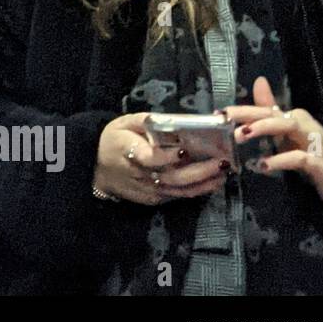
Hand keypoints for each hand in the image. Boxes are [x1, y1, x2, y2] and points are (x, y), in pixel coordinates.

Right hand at [93, 113, 228, 205]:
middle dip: (199, 171)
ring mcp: (148, 191)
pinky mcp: (154, 200)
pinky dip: (198, 190)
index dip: (167, 156)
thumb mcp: (125, 123)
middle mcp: (140, 175)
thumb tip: (176, 121)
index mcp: (127, 152)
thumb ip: (148, 122)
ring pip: (179, 190)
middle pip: (172, 177)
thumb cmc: (115, 139)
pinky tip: (214, 181)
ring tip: (225, 171)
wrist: (97, 167)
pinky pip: (178, 196)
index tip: (185, 149)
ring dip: (204, 182)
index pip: (149, 158)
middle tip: (222, 162)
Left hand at [226, 77, 322, 213]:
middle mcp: (306, 126)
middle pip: (275, 114)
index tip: (218, 114)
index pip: (266, 110)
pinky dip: (281, 160)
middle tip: (226, 122)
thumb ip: (270, 113)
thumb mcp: (287, 137)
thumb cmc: (312, 159)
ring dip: (264, 129)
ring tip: (241, 135)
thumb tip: (259, 82)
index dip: (242, 110)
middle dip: (250, 115)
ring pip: (290, 127)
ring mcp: (317, 144)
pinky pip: (300, 158)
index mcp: (295, 120)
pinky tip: (263, 165)